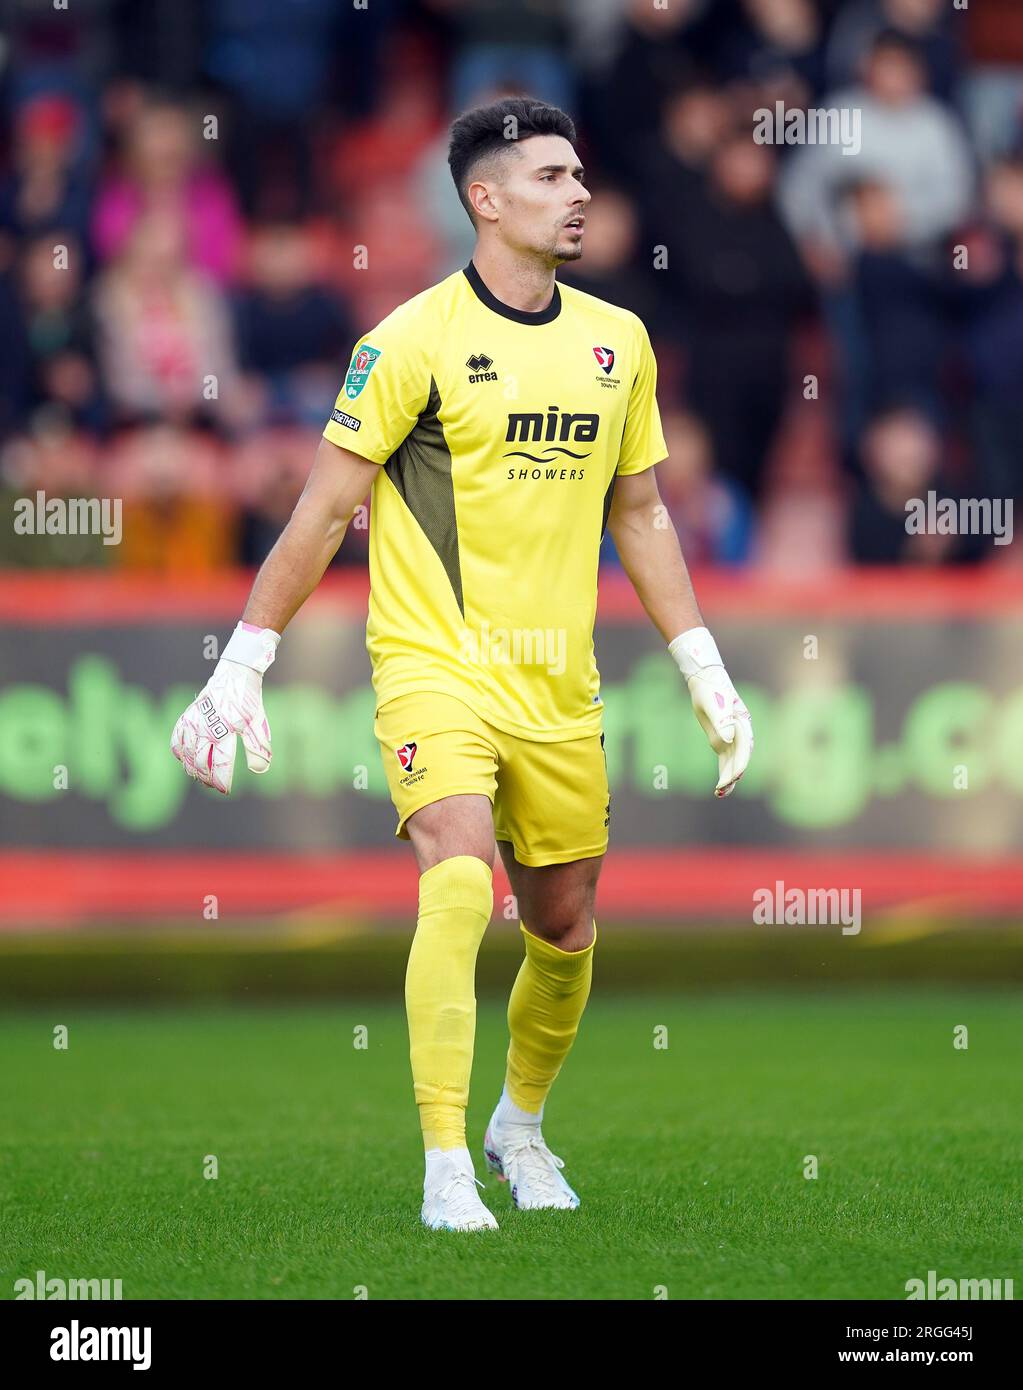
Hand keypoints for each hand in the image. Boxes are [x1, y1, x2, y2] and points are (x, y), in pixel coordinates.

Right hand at [170, 623, 278, 794]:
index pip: (220, 764)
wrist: (235, 673)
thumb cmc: (248, 700)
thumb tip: (260, 771)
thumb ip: (258, 748)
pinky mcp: (187, 715)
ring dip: (191, 768)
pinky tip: (183, 759)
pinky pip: (176, 737)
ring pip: (186, 753)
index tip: (225, 791)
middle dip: (206, 778)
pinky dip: (178, 750)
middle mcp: (205, 728)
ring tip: (199, 777)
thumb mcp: (257, 723)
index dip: (222, 781)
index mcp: (224, 731)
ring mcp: (193, 721)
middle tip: (213, 786)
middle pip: (200, 762)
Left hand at [669, 625, 753, 797]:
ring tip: (720, 793)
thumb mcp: (713, 703)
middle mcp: (740, 732)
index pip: (744, 748)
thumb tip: (728, 739)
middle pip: (740, 758)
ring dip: (729, 779)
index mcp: (742, 723)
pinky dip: (723, 774)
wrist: (705, 681)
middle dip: (732, 775)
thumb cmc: (710, 689)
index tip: (733, 777)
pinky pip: (725, 761)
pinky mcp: (722, 741)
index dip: (739, 764)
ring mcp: (732, 738)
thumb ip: (721, 720)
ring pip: (733, 763)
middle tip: (721, 789)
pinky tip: (719, 789)